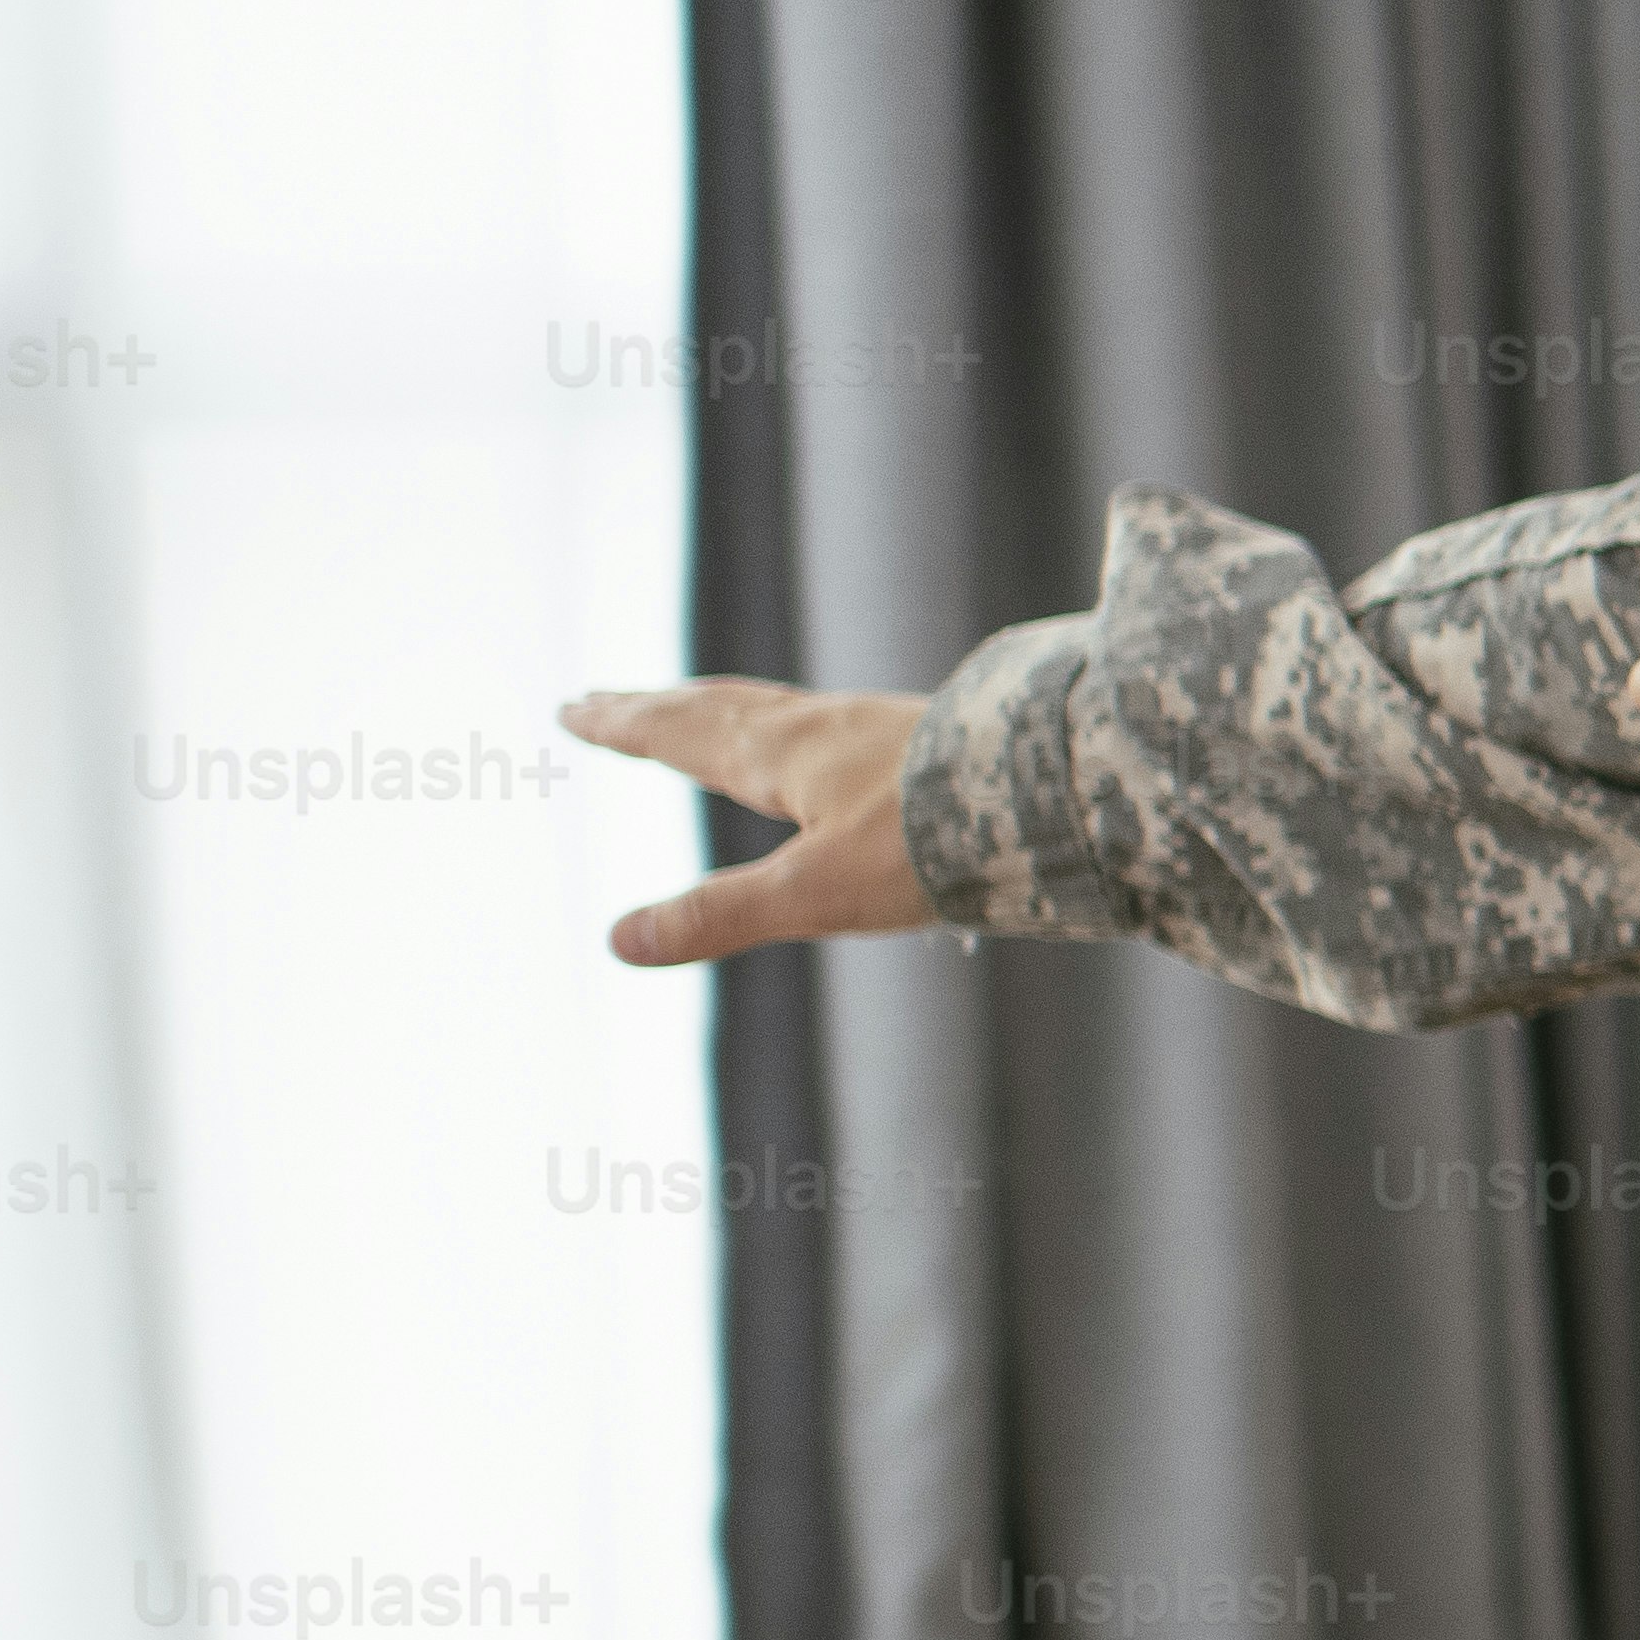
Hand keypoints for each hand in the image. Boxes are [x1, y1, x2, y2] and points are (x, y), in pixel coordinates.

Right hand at [566, 680, 930, 966]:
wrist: (1065, 787)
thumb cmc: (938, 839)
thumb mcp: (816, 892)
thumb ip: (721, 915)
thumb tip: (620, 941)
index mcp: (781, 753)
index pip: (682, 732)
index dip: (626, 724)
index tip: (574, 706)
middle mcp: (824, 726)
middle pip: (723, 708)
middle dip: (662, 708)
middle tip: (611, 697)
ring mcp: (882, 726)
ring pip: (783, 709)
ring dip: (728, 709)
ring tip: (704, 711)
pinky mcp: (933, 736)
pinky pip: (838, 724)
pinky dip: (799, 725)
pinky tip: (832, 747)